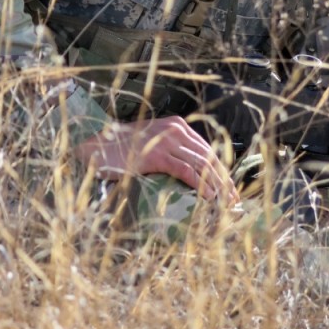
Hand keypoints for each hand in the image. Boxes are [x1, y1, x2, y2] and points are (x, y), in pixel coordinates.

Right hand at [72, 116, 238, 205]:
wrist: (94, 143)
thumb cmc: (119, 147)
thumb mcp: (150, 142)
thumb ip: (168, 150)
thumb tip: (184, 171)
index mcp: (177, 126)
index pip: (207, 149)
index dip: (221, 168)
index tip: (230, 185)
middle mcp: (176, 131)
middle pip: (209, 157)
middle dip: (225, 179)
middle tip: (234, 199)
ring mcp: (167, 142)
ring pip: (202, 165)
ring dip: (218, 185)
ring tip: (227, 202)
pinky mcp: (157, 157)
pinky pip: (186, 172)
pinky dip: (201, 185)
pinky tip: (210, 197)